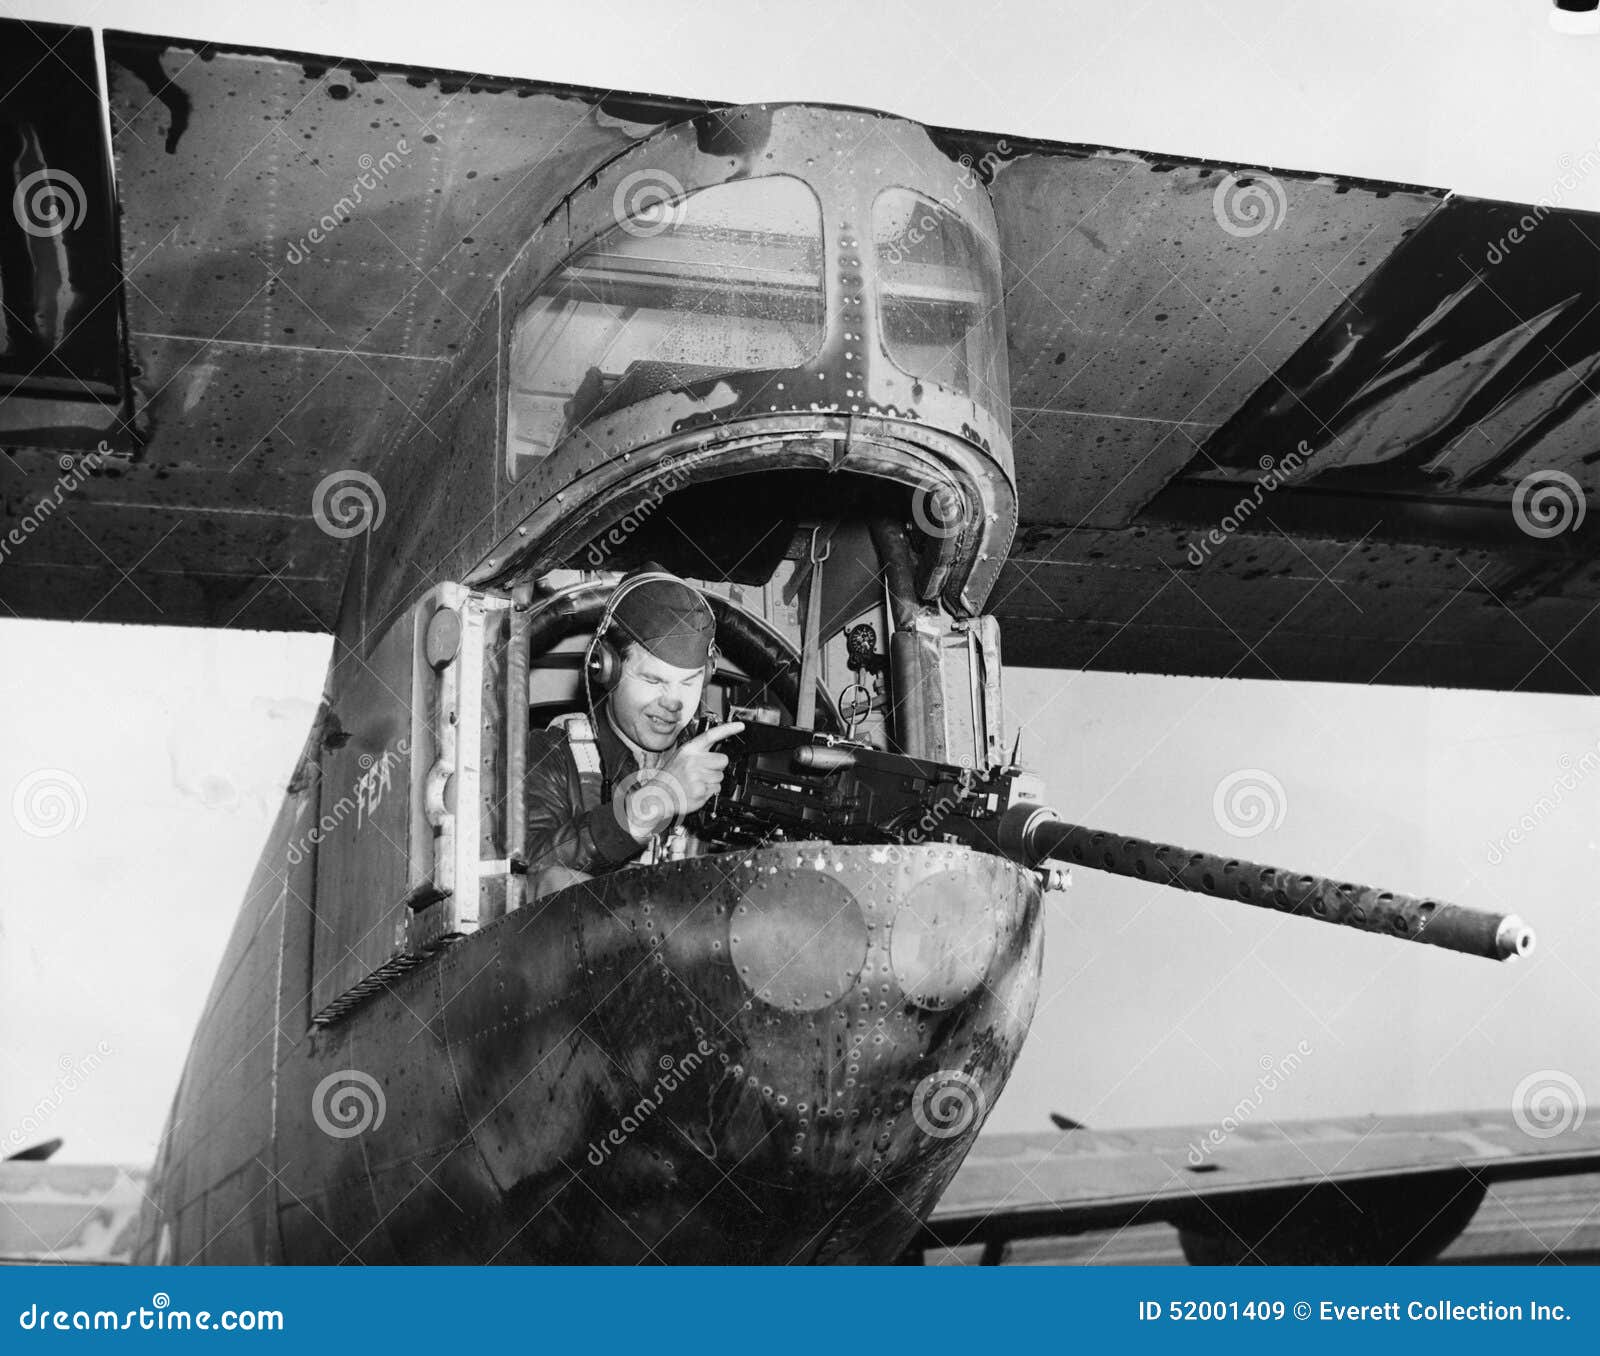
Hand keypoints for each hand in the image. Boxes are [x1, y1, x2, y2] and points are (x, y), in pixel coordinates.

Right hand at [623, 721, 743, 837]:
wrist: (659, 796)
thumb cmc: (671, 777)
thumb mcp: (681, 757)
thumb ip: (698, 753)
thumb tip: (716, 754)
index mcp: (689, 750)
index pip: (711, 735)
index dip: (728, 729)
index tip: (740, 726)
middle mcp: (694, 761)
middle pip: (723, 760)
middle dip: (718, 767)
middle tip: (704, 772)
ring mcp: (697, 776)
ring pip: (721, 776)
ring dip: (713, 781)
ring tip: (698, 782)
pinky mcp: (701, 790)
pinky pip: (716, 789)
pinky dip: (710, 792)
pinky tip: (697, 790)